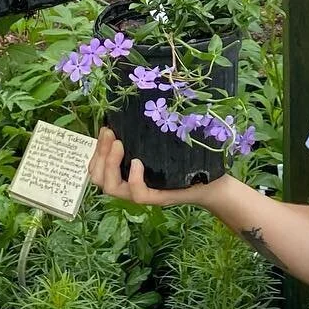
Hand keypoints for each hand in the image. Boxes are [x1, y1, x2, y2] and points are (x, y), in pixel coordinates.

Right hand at [87, 128, 220, 208]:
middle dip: (100, 154)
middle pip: (98, 179)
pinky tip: (137, 163)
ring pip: (113, 188)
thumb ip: (143, 134)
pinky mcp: (159, 199)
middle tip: (111, 135)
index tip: (105, 129)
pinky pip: (138, 195)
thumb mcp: (160, 143)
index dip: (96, 149)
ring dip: (110, 166)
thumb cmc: (185, 158)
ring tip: (119, 145)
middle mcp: (130, 184)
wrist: (212, 180)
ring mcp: (143, 193)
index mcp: (126, 172)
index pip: (98, 167)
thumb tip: (129, 109)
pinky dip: (134, 179)